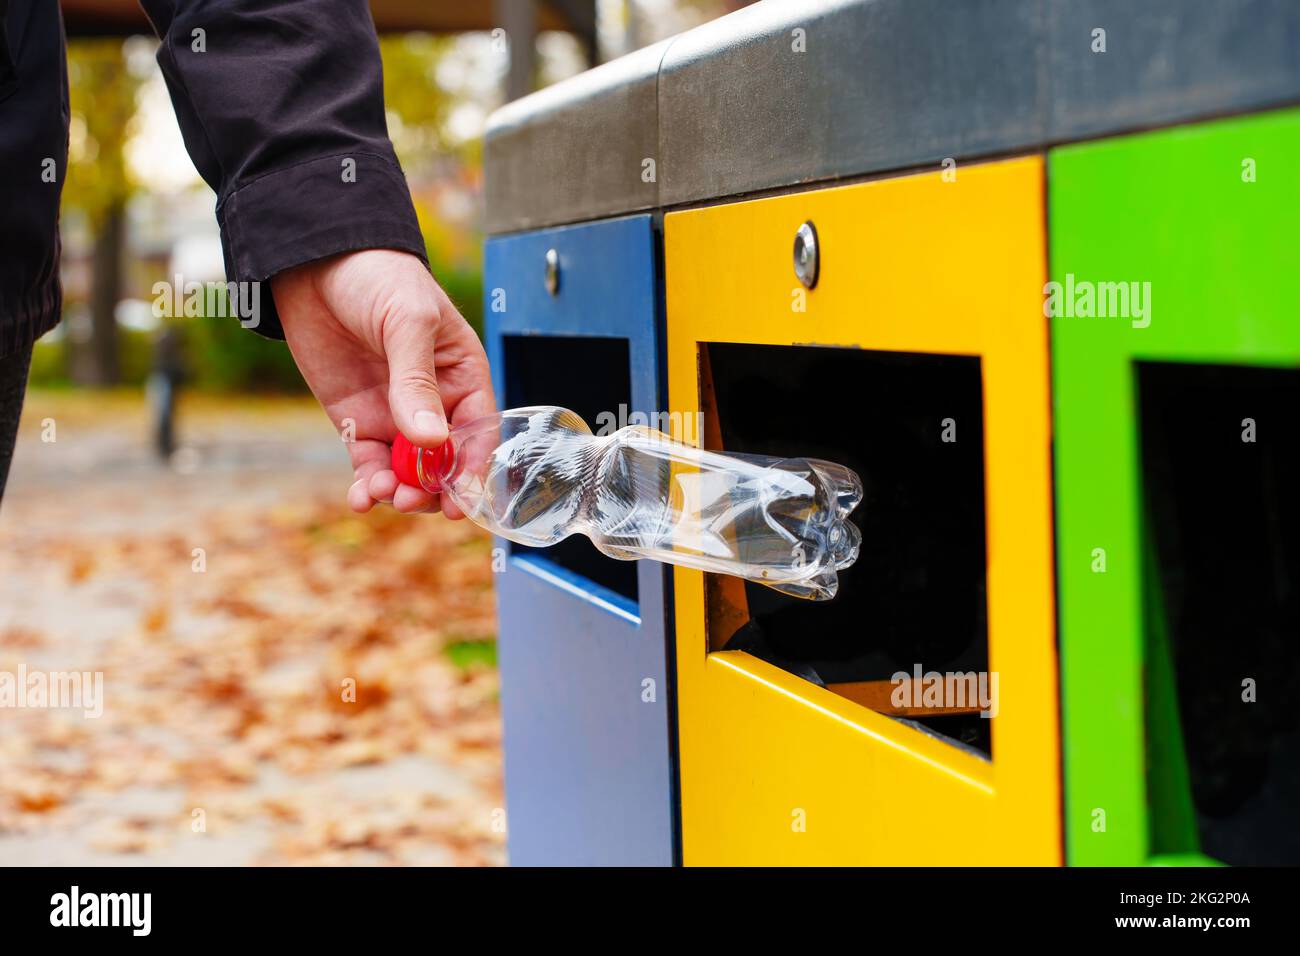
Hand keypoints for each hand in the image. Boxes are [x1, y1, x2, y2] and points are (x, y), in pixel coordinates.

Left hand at [271, 249, 494, 517]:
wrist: (315, 262)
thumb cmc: (378, 278)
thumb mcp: (407, 321)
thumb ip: (417, 381)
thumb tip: (430, 440)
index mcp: (463, 377)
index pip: (478, 432)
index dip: (473, 467)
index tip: (461, 498)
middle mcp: (435, 404)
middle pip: (446, 463)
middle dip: (435, 489)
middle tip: (413, 500)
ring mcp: (396, 416)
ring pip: (409, 472)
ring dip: (401, 492)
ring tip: (384, 493)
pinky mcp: (358, 422)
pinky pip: (370, 465)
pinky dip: (368, 486)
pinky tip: (361, 497)